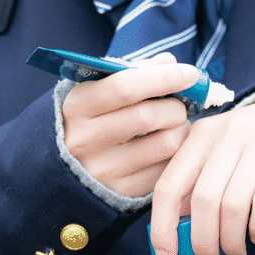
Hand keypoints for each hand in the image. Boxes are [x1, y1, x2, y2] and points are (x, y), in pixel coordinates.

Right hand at [61, 53, 197, 197]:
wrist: (64, 165)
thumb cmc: (92, 117)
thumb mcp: (99, 89)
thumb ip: (133, 72)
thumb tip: (170, 62)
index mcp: (77, 106)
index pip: (125, 87)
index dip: (163, 77)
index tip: (189, 73)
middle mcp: (86, 139)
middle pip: (150, 115)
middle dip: (176, 106)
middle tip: (179, 105)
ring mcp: (103, 169)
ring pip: (166, 143)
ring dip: (182, 130)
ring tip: (175, 126)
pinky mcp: (121, 192)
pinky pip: (168, 169)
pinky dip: (176, 155)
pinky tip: (168, 148)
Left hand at [149, 98, 254, 254]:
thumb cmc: (243, 148)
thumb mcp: (213, 157)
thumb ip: (192, 188)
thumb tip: (174, 237)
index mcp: (199, 136)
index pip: (169, 186)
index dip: (162, 227)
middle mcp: (226, 135)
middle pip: (203, 200)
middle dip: (203, 241)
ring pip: (234, 205)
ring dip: (231, 240)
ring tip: (234, 253)